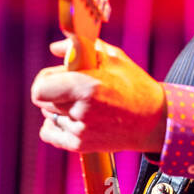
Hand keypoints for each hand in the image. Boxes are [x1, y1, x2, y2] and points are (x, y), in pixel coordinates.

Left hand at [31, 36, 167, 154]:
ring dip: (58, 109)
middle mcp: (81, 111)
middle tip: (73, 88)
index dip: (44, 80)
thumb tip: (56, 48)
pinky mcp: (81, 146)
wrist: (154, 121)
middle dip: (53, 92)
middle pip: (43, 101)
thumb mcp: (114, 58)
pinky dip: (56, 126)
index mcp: (87, 86)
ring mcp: (81, 131)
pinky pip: (50, 134)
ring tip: (82, 104)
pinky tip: (73, 119)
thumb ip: (80, 47)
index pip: (39, 89)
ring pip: (49, 116)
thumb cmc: (134, 86)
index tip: (55, 77)